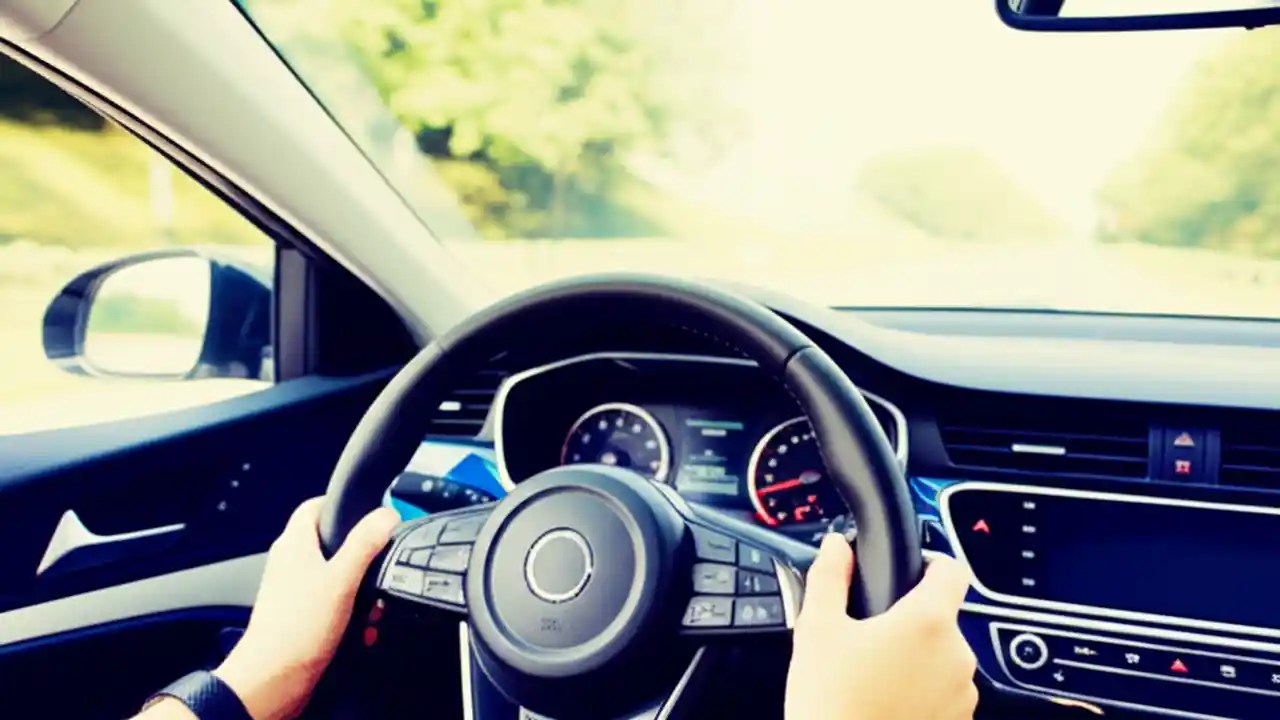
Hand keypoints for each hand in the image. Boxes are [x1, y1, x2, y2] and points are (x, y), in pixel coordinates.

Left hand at [214, 498, 398, 719]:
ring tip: (372, 608)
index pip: (314, 505)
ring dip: (360, 591)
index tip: (368, 512)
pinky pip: (330, 602)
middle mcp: (289, 562)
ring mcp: (292, 589)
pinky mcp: (298, 614)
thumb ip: (365, 544)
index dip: (341, 504)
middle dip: (361, 558)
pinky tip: (361, 628)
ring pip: (335, 575)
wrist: (272, 678)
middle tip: (377, 569)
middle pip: (331, 542)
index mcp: (294, 543)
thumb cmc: (296, 629)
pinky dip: (349, 612)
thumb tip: (386, 515)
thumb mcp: (342, 580)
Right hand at [784, 535, 977, 719]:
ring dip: (915, 661)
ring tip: (872, 679)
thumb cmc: (830, 706)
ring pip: (942, 659)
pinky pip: (943, 695)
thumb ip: (830, 577)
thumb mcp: (816, 630)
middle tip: (868, 640)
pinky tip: (885, 704)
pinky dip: (920, 694)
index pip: (951, 570)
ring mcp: (962, 696)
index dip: (931, 561)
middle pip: (941, 619)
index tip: (913, 568)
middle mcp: (956, 656)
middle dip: (908, 623)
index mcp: (927, 622)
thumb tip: (837, 548)